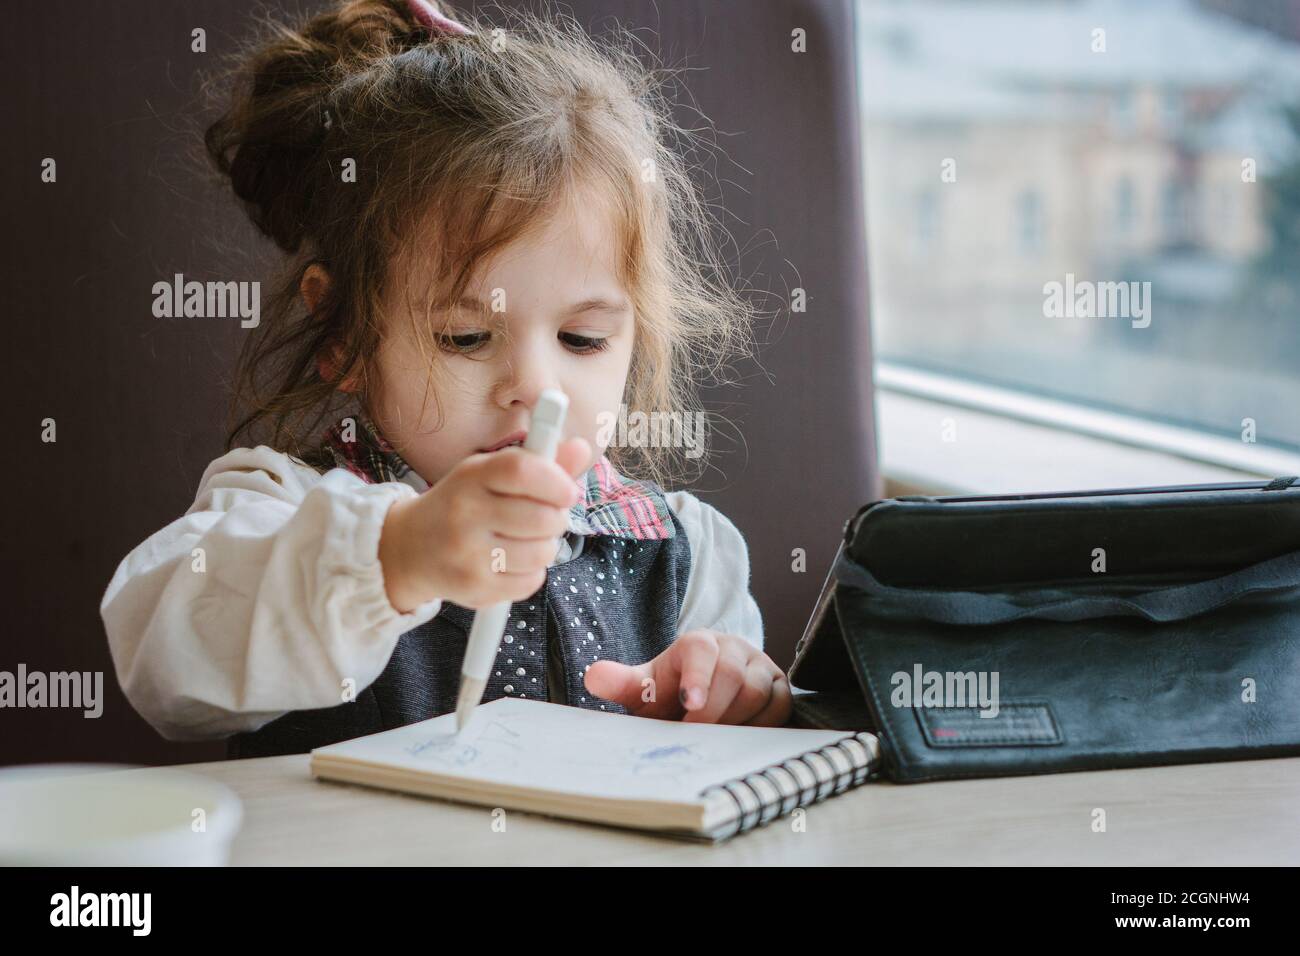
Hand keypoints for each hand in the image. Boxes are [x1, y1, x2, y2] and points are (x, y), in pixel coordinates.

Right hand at [379, 436, 590, 611]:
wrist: (408, 548)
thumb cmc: (462, 505)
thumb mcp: (489, 475)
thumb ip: (538, 464)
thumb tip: (581, 448)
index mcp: (471, 476)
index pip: (523, 470)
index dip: (556, 480)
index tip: (567, 491)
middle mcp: (465, 513)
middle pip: (542, 517)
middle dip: (556, 518)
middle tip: (545, 517)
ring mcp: (467, 553)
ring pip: (542, 552)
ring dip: (545, 547)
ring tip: (525, 540)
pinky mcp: (474, 587)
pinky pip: (531, 581)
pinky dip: (531, 572)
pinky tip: (511, 562)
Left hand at [583, 629, 791, 725]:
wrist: (698, 701)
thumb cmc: (669, 694)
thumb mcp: (643, 689)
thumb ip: (620, 682)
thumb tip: (593, 676)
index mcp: (698, 643)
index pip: (701, 651)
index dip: (697, 678)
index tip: (688, 706)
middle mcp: (733, 648)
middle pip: (732, 675)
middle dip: (713, 710)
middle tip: (695, 734)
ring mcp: (760, 666)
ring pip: (758, 691)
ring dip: (735, 720)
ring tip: (713, 736)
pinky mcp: (779, 687)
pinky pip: (779, 706)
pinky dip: (760, 726)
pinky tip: (738, 737)